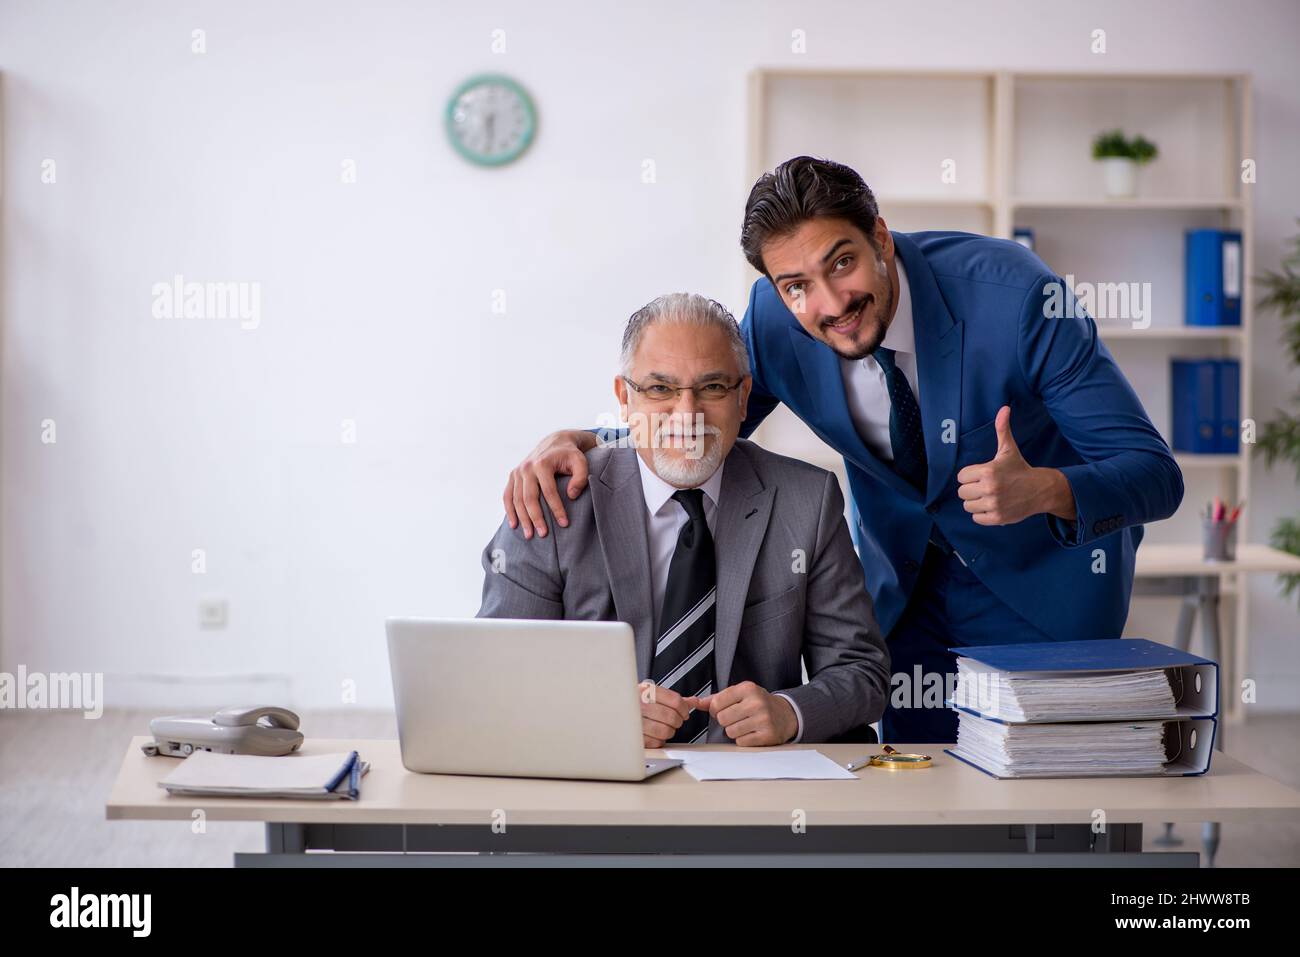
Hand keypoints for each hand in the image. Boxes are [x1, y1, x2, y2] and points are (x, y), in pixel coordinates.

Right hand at [503, 430, 598, 538]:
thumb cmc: (570, 455)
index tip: (564, 523)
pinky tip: (514, 524)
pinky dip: (509, 511)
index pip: (549, 491)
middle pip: (529, 498)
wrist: (555, 442)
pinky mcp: (513, 476)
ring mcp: (517, 472)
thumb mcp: (580, 462)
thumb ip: (580, 478)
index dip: (556, 509)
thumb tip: (571, 496)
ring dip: (522, 518)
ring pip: (516, 499)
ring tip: (529, 535)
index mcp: (542, 463)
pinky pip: (507, 495)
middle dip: (536, 518)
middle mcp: (526, 468)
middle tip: (543, 534)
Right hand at [638, 681, 693, 748]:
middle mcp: (639, 704)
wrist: (610, 710)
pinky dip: (658, 740)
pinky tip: (653, 734)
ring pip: (665, 731)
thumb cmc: (633, 703)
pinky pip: (655, 742)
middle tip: (674, 722)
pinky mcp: (633, 736)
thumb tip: (694, 701)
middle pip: (672, 717)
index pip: (675, 701)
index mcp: (645, 690)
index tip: (684, 713)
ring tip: (663, 728)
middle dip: (677, 722)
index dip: (684, 709)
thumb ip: (672, 698)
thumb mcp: (650, 694)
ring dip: (668, 732)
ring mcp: (635, 721)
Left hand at [691, 681, 796, 746]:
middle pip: (722, 719)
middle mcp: (756, 702)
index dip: (715, 710)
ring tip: (746, 725)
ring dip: (734, 732)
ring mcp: (763, 719)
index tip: (724, 710)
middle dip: (726, 721)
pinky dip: (744, 740)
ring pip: (730, 732)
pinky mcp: (767, 735)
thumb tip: (694, 702)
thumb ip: (716, 698)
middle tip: (737, 718)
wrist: (785, 715)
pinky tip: (752, 732)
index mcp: (747, 688)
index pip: (716, 703)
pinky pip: (741, 742)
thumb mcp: (739, 694)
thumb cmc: (757, 704)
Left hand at [956, 406, 1074, 525]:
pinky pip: (976, 518)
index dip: (970, 475)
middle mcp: (989, 488)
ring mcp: (993, 504)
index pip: (961, 476)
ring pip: (967, 506)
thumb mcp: (1009, 449)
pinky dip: (982, 514)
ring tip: (989, 495)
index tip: (982, 474)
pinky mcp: (997, 518)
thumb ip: (1002, 429)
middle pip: (962, 492)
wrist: (1040, 490)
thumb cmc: (1020, 469)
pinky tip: (993, 505)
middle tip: (986, 485)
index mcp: (988, 471)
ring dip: (976, 502)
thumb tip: (1004, 408)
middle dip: (972, 489)